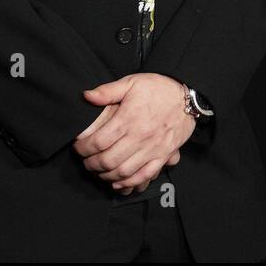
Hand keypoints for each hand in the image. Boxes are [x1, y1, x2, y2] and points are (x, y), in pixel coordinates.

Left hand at [74, 73, 196, 193]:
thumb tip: (85, 96)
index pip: (98, 141)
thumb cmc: (158, 88)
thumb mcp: (131, 82)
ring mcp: (152, 148)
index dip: (83, 148)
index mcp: (128, 118)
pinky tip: (119, 182)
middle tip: (86, 162)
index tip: (79, 148)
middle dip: (92, 164)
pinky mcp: (163, 155)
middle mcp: (139, 136)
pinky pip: (145, 175)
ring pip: (124, 171)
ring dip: (107, 176)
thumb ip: (107, 91)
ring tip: (99, 171)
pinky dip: (130, 183)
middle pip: (108, 160)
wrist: (187, 96)